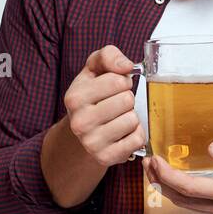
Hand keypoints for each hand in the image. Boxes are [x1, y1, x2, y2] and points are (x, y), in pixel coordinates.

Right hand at [61, 45, 146, 167]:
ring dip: (132, 116)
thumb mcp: (95, 69)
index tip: (116, 86)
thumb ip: (109, 56)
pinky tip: (123, 132)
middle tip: (117, 104)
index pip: (117, 80)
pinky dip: (136, 134)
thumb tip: (126, 66)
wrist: (83, 130)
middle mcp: (80, 122)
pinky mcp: (106, 157)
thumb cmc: (93, 94)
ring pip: (133, 120)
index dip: (122, 80)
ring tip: (118, 117)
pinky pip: (137, 139)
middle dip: (127, 98)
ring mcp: (92, 142)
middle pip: (127, 100)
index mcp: (74, 97)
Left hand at [142, 123, 212, 213]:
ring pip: (183, 203)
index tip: (156, 160)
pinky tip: (166, 174)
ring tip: (152, 165)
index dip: (170, 176)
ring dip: (164, 186)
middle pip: (183, 199)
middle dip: (161, 181)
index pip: (193, 188)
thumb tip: (212, 150)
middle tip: (148, 160)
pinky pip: (189, 202)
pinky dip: (174, 189)